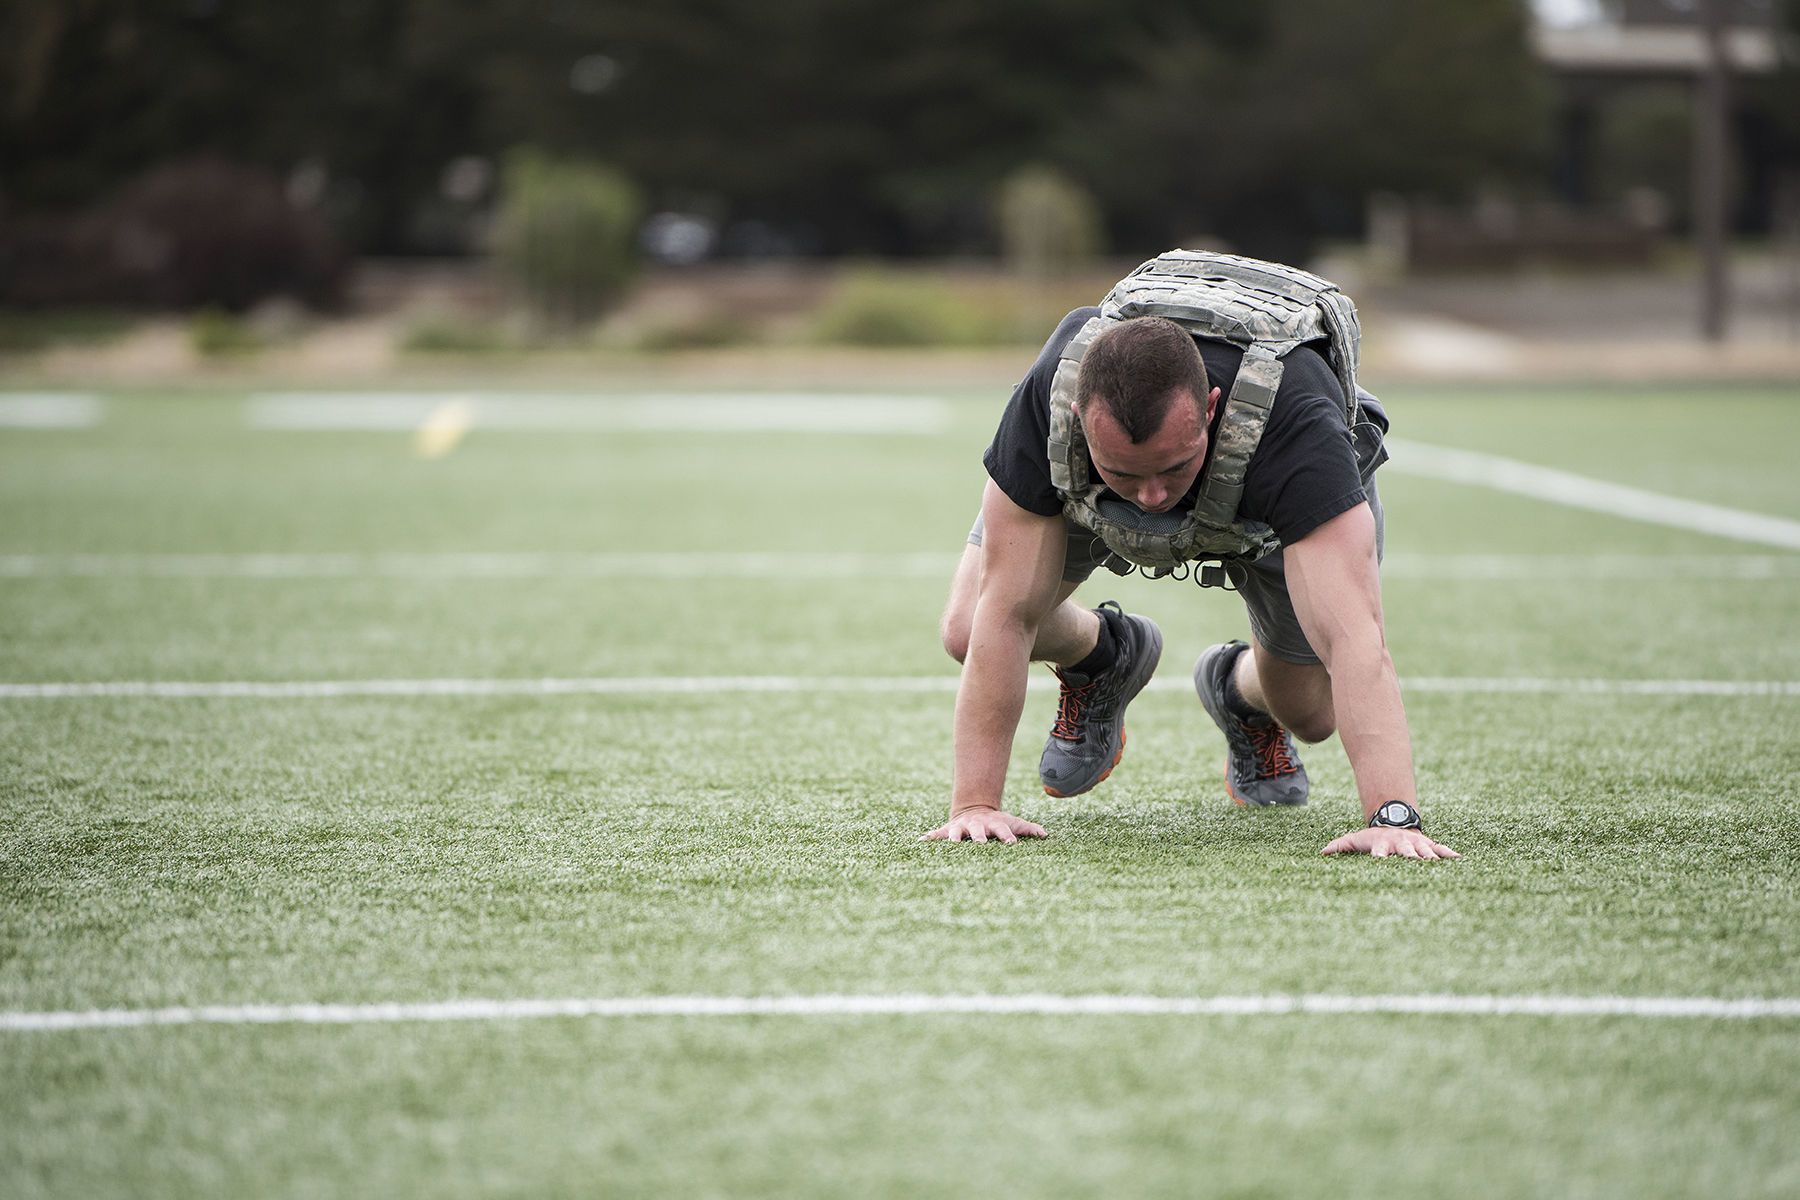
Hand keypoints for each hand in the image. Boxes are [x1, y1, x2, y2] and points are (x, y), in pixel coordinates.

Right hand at [923, 807, 1046, 843]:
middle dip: (979, 838)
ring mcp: (961, 827)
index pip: (1002, 830)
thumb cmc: (998, 822)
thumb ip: (1029, 829)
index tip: (1012, 843)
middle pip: (978, 831)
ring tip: (952, 844)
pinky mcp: (948, 830)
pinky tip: (921, 841)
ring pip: (956, 833)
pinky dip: (929, 837)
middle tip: (981, 845)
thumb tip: (1045, 835)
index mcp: (993, 825)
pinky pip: (938, 834)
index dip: (1007, 835)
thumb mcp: (1014, 822)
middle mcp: (976, 826)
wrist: (975, 809)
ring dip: (954, 838)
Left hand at [1321, 826, 1458, 858]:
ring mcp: (1414, 843)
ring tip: (1438, 865)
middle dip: (1411, 858)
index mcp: (1382, 845)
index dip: (1379, 856)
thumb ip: (1339, 846)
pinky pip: (1439, 848)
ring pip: (1424, 851)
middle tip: (1416, 864)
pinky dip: (1449, 853)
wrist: (1392, 824)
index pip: (1379, 852)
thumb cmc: (1371, 838)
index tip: (1380, 861)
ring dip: (1431, 858)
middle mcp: (1400, 844)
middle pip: (1406, 852)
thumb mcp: (1354, 839)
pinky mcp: (1426, 844)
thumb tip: (1322, 852)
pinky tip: (1459, 858)